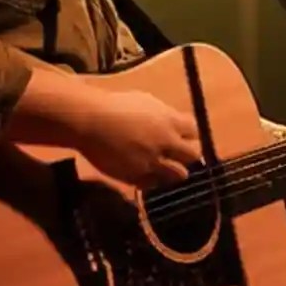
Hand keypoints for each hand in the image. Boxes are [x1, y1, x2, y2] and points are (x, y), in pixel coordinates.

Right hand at [75, 89, 202, 190]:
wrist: (91, 122)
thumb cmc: (115, 106)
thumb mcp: (145, 101)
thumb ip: (164, 115)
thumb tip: (173, 123)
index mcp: (170, 120)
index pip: (195, 131)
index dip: (189, 135)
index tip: (184, 137)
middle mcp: (167, 142)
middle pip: (192, 155)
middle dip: (187, 155)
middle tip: (179, 156)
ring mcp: (154, 161)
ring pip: (179, 175)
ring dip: (174, 171)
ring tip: (165, 169)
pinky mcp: (138, 176)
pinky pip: (154, 183)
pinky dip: (153, 180)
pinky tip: (146, 174)